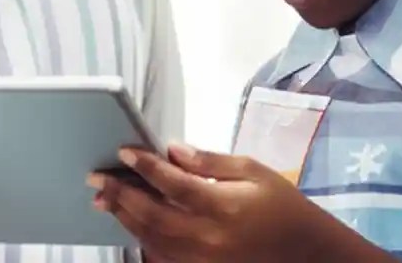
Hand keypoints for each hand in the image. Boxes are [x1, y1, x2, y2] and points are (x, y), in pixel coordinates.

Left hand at [89, 144, 333, 262]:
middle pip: (151, 214)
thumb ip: (211, 162)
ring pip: (150, 239)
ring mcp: (201, 261)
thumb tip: (172, 150)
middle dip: (120, 193)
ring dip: (124, 217)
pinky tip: (129, 226)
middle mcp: (207, 238)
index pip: (173, 184)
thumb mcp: (254, 171)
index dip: (145, 166)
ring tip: (103, 199)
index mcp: (222, 207)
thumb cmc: (281, 205)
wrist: (305, 253)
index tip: (124, 150)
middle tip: (96, 177)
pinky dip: (141, 241)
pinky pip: (161, 258)